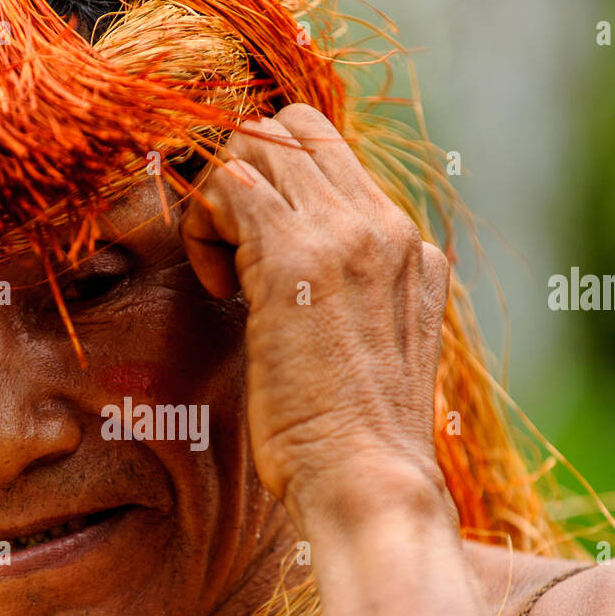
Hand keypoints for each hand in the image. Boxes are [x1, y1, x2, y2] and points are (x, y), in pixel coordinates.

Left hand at [180, 103, 453, 527]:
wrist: (370, 483)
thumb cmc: (358, 444)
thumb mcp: (378, 358)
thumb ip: (359, 304)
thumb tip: (308, 283)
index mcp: (411, 252)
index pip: (333, 163)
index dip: (277, 194)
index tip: (253, 258)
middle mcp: (386, 228)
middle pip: (297, 132)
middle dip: (244, 175)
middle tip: (227, 249)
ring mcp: (345, 236)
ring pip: (260, 144)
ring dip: (220, 198)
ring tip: (222, 273)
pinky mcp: (293, 259)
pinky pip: (228, 184)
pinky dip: (204, 221)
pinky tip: (215, 284)